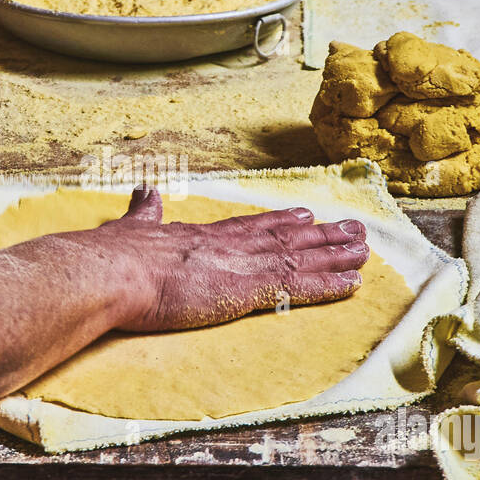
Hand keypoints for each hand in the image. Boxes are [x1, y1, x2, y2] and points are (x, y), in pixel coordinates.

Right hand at [57, 187, 369, 331]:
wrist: (114, 271)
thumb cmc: (115, 257)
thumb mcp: (132, 227)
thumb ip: (145, 212)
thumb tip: (145, 191)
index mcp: (201, 235)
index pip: (249, 227)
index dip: (279, 221)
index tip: (302, 214)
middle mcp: (229, 245)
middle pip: (285, 236)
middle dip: (320, 234)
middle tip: (351, 229)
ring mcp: (242, 264)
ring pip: (301, 256)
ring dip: (335, 254)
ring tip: (364, 249)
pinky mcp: (248, 289)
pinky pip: (299, 286)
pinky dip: (329, 284)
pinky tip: (352, 284)